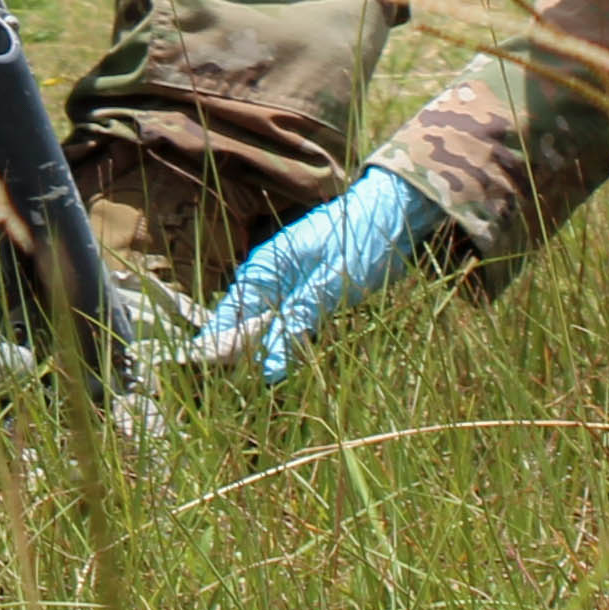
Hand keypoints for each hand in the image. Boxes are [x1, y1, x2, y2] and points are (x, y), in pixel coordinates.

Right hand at [191, 167, 445, 376]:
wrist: (392, 216)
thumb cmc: (360, 241)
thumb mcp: (330, 285)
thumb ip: (298, 323)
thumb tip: (267, 367)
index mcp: (264, 269)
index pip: (227, 315)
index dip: (218, 349)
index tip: (215, 382)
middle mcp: (270, 279)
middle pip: (245, 327)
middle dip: (248, 359)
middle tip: (250, 393)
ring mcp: (290, 288)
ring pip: (270, 331)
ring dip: (272, 355)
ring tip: (271, 387)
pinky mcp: (310, 297)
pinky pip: (292, 327)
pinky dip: (293, 345)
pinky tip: (297, 366)